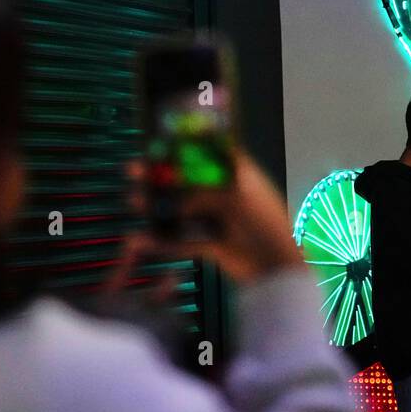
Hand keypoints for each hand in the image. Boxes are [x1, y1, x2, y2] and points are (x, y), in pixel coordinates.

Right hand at [123, 149, 303, 285]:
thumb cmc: (266, 225)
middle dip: (161, 177)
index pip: (211, 154)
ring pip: (181, 209)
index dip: (187, 147)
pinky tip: (141, 239)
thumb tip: (179, 198)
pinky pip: (182, 240)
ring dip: (157, 206)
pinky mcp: (212, 244)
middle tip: (134, 171)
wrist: (276, 268)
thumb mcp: (238, 198)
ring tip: (134, 201)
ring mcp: (218, 219)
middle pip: (189, 181)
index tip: (159, 143)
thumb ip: (206, 193)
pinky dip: (162, 241)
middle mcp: (226, 194)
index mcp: (239, 176)